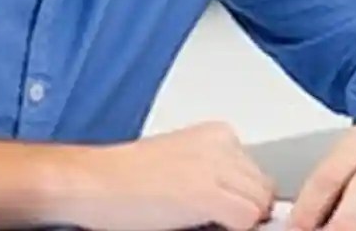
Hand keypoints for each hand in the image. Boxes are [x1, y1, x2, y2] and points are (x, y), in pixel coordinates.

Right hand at [67, 121, 276, 229]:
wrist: (92, 182)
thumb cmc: (123, 177)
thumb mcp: (182, 164)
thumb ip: (216, 174)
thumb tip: (244, 203)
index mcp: (217, 134)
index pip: (257, 173)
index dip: (244, 198)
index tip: (224, 210)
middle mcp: (221, 145)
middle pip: (263, 188)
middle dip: (246, 209)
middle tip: (214, 220)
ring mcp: (216, 168)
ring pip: (260, 204)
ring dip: (240, 220)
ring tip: (205, 222)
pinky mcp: (208, 194)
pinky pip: (247, 220)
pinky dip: (233, 229)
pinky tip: (202, 225)